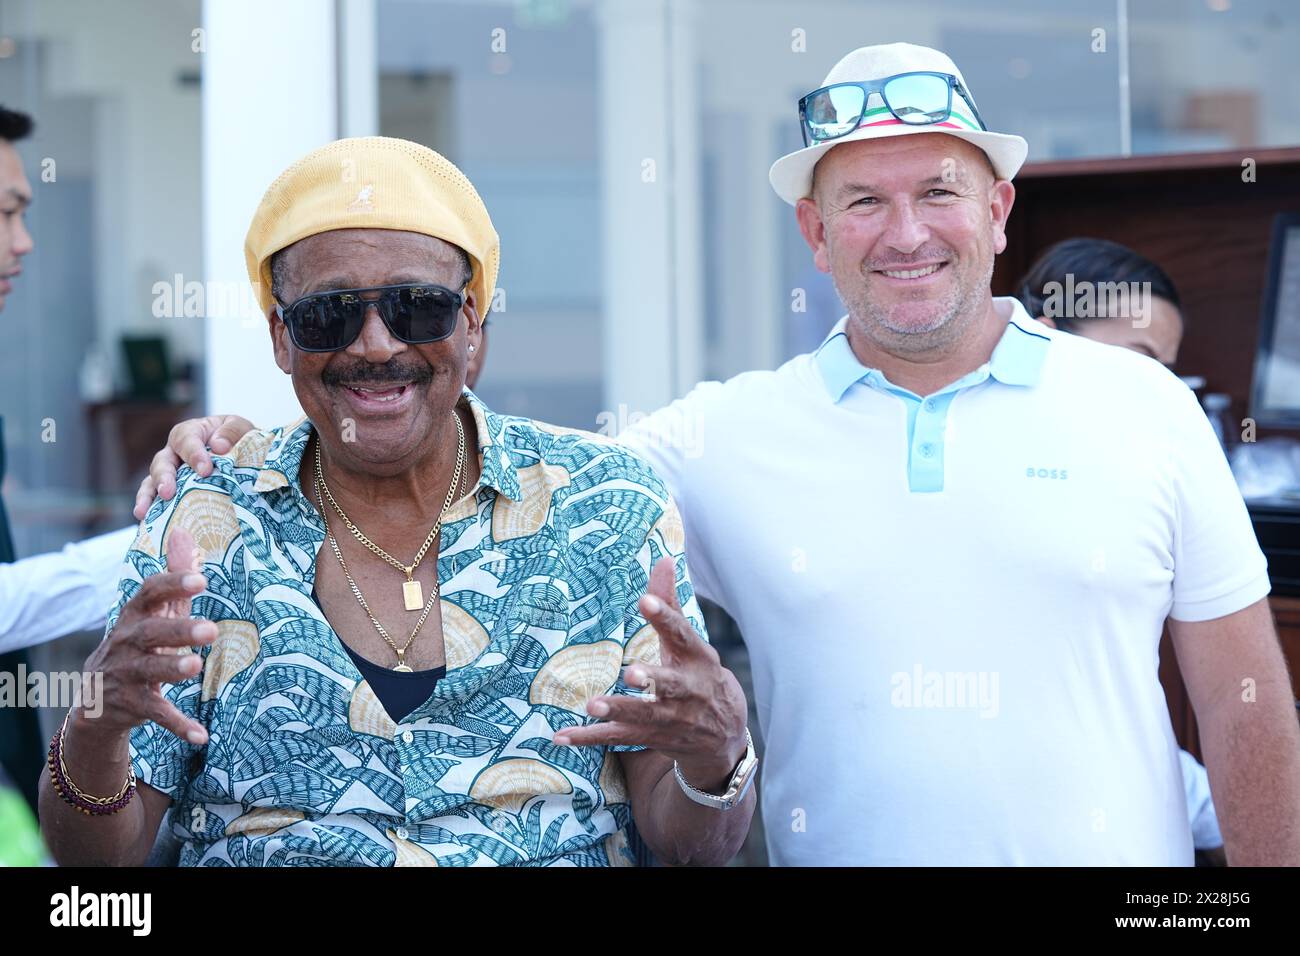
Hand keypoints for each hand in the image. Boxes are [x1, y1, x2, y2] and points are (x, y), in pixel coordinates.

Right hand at [76, 527, 215, 744]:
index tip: (201, 578)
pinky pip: (156, 714)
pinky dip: (178, 725)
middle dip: (178, 630)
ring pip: (148, 670)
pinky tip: (202, 735)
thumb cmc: (138, 644)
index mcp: (134, 615)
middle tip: (210, 630)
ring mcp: (126, 675)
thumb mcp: (154, 611)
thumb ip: (175, 576)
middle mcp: (127, 643)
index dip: (172, 584)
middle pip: (150, 632)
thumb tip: (186, 531)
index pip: (148, 593)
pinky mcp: (132, 706)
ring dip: (171, 669)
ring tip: (196, 666)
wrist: (96, 702)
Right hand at [132, 414, 254, 519]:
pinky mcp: (173, 492)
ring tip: (143, 512)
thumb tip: (218, 446)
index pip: (187, 440)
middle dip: (164, 477)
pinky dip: (152, 512)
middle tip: (167, 493)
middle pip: (163, 462)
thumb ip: (232, 432)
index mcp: (191, 432)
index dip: (194, 454)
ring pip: (152, 482)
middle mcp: (175, 452)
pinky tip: (147, 525)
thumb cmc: (240, 439)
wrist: (245, 455)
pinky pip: (157, 501)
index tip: (205, 470)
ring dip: (148, 497)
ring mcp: (171, 473)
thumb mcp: (241, 428)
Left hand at [552, 557, 748, 791]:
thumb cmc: (701, 677)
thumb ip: (671, 604)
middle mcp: (687, 689)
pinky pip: (618, 737)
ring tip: (592, 704)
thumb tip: (662, 558)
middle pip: (669, 684)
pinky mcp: (651, 737)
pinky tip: (561, 735)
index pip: (681, 634)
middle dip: (651, 680)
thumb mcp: (692, 643)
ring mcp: (670, 717)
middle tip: (631, 673)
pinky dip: (589, 737)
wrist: (724, 738)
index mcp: (698, 658)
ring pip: (643, 715)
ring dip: (618, 709)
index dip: (665, 617)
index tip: (645, 601)